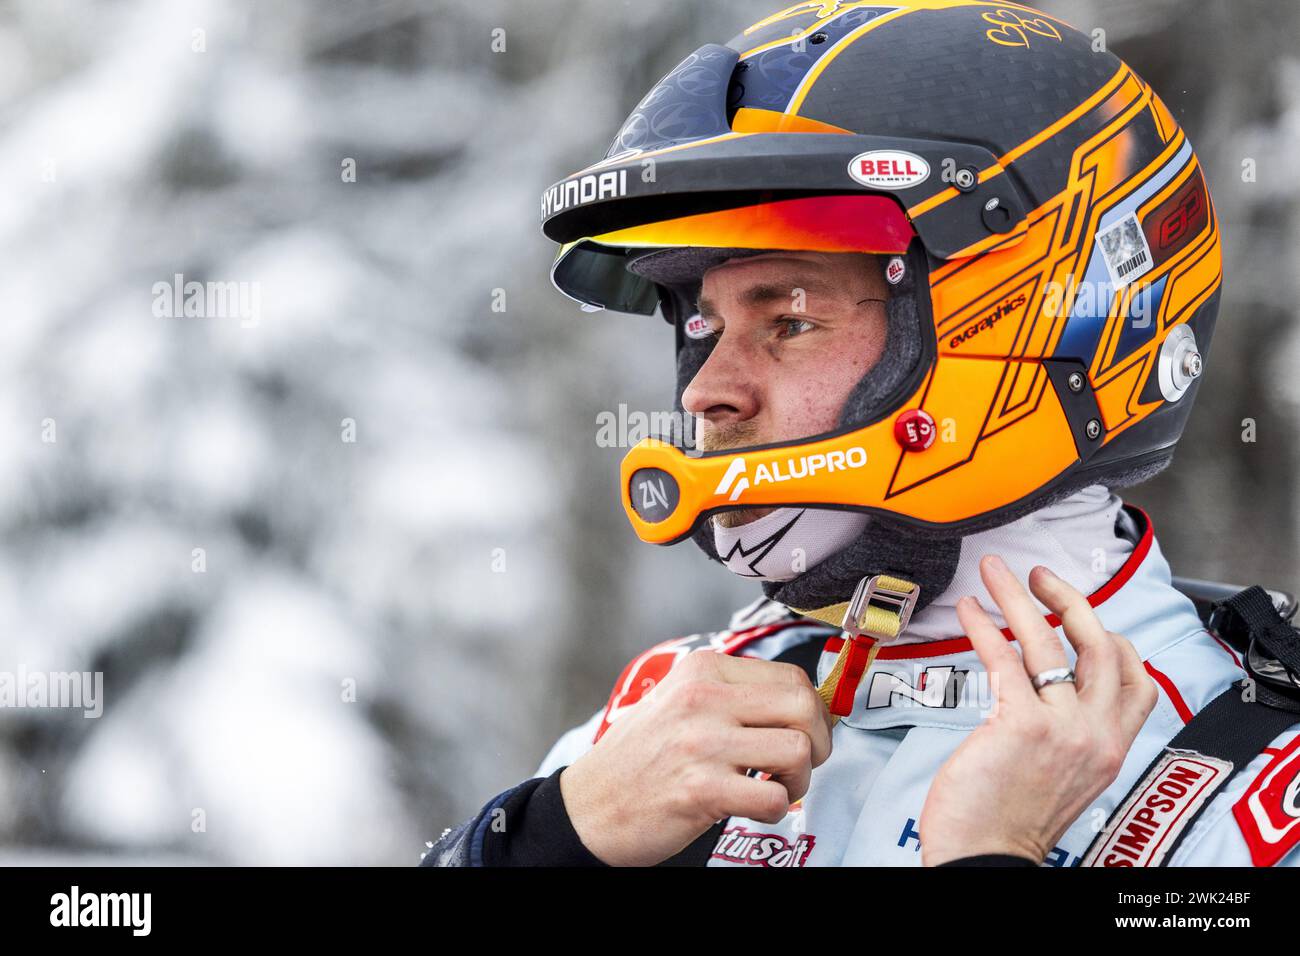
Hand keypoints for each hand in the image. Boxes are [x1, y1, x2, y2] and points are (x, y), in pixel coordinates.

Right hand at [559, 647, 832, 865]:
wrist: (589, 805)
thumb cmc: (639, 757)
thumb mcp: (680, 700)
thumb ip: (733, 693)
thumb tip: (803, 703)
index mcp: (702, 669)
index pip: (791, 677)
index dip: (813, 710)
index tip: (806, 731)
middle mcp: (703, 699)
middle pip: (803, 707)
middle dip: (819, 741)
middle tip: (801, 762)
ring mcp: (702, 743)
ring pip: (798, 751)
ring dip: (799, 779)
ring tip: (776, 786)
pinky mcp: (701, 789)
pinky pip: (774, 798)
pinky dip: (774, 809)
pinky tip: (751, 806)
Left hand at [919, 555, 1157, 865]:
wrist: (986, 859)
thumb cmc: (1009, 822)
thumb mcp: (1064, 777)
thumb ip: (1068, 735)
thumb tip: (1049, 692)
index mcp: (1111, 748)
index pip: (1136, 679)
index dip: (1113, 636)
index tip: (1081, 613)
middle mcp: (1095, 735)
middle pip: (1100, 645)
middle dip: (1070, 600)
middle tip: (1039, 575)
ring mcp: (1061, 729)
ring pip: (1047, 642)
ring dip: (1018, 597)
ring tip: (993, 572)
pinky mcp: (1020, 725)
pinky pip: (1004, 659)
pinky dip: (985, 625)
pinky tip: (969, 609)